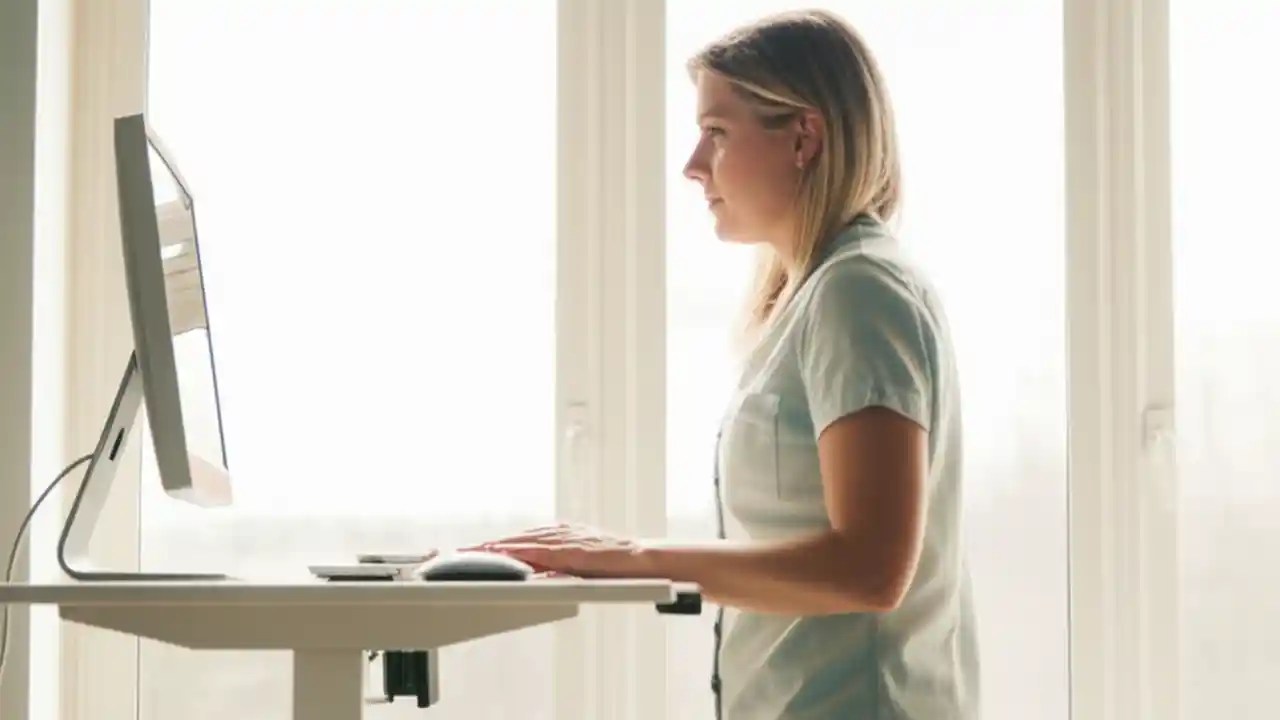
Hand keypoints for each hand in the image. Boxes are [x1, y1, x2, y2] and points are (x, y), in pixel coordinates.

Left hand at [464, 523, 652, 578]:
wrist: (643, 559)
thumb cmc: (616, 565)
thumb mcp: (582, 561)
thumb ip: (558, 563)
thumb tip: (534, 573)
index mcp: (562, 534)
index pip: (523, 538)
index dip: (497, 543)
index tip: (473, 549)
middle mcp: (562, 532)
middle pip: (517, 537)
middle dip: (488, 545)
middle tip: (461, 551)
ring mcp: (568, 539)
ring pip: (525, 541)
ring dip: (497, 546)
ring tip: (472, 552)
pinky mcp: (575, 551)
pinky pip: (542, 550)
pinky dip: (521, 550)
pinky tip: (504, 553)